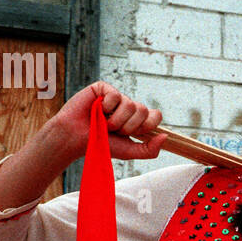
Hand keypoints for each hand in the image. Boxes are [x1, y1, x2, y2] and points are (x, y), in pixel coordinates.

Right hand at [45, 81, 167, 161]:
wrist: (75, 139)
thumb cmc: (100, 145)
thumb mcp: (128, 152)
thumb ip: (149, 150)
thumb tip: (166, 136)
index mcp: (136, 120)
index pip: (155, 115)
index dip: (148, 125)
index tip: (135, 133)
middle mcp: (128, 107)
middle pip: (143, 110)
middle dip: (128, 125)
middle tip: (113, 130)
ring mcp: (116, 97)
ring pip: (130, 104)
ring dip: (116, 120)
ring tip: (103, 122)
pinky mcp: (103, 89)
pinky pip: (115, 96)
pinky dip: (106, 107)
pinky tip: (96, 110)